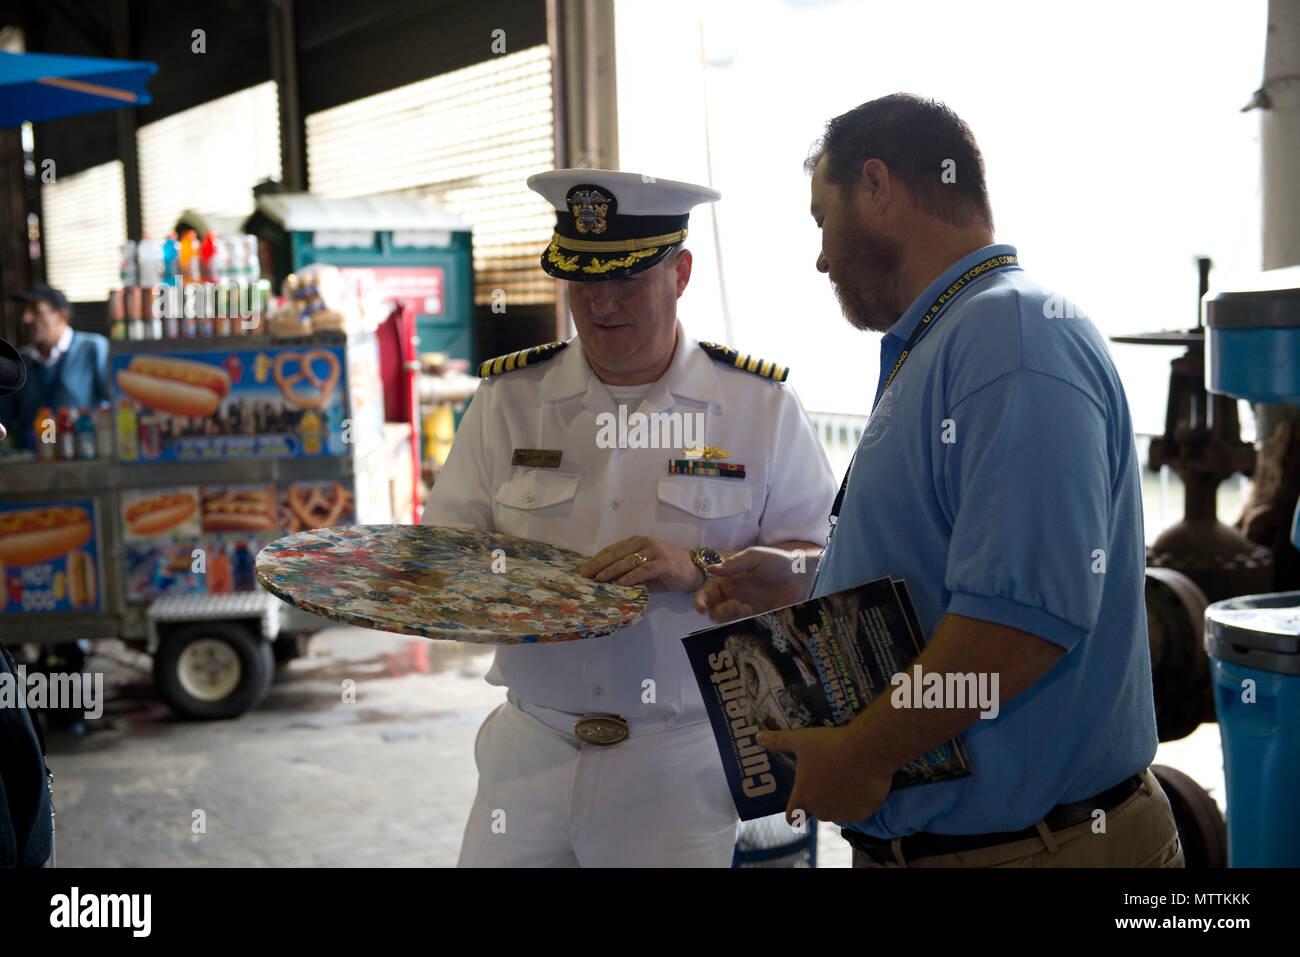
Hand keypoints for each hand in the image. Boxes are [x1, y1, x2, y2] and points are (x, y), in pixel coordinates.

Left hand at [578, 535, 703, 593]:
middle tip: (585, 576)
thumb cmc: (665, 570)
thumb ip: (627, 572)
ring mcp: (654, 551)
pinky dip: (632, 577)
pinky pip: (645, 569)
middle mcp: (644, 543)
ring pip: (628, 561)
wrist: (692, 569)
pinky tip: (621, 584)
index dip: (596, 560)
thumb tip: (604, 583)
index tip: (583, 571)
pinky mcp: (664, 563)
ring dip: (612, 570)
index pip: (612, 550)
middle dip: (599, 565)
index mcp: (636, 542)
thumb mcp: (643, 569)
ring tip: (599, 579)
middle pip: (616, 553)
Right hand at [692, 546, 812, 621]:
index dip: (701, 601)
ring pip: (727, 621)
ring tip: (747, 608)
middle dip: (720, 611)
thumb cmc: (777, 562)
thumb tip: (712, 569)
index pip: (708, 593)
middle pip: (715, 611)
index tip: (701, 608)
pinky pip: (743, 625)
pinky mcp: (757, 618)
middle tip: (735, 605)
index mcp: (727, 581)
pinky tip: (753, 612)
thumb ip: (733, 564)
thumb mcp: (754, 557)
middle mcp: (733, 596)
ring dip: (731, 617)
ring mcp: (744, 609)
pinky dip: (743, 622)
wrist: (800, 576)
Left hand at [756, 726, 893, 824]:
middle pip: (816, 812)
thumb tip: (758, 737)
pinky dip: (858, 801)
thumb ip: (779, 741)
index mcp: (803, 798)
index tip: (798, 799)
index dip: (793, 810)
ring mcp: (844, 814)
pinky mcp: (864, 813)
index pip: (791, 817)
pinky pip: (858, 810)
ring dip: (839, 801)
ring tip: (844, 776)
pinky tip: (861, 782)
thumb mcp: (801, 740)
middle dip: (819, 798)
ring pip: (838, 811)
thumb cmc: (830, 745)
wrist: (868, 749)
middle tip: (826, 777)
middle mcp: (822, 812)